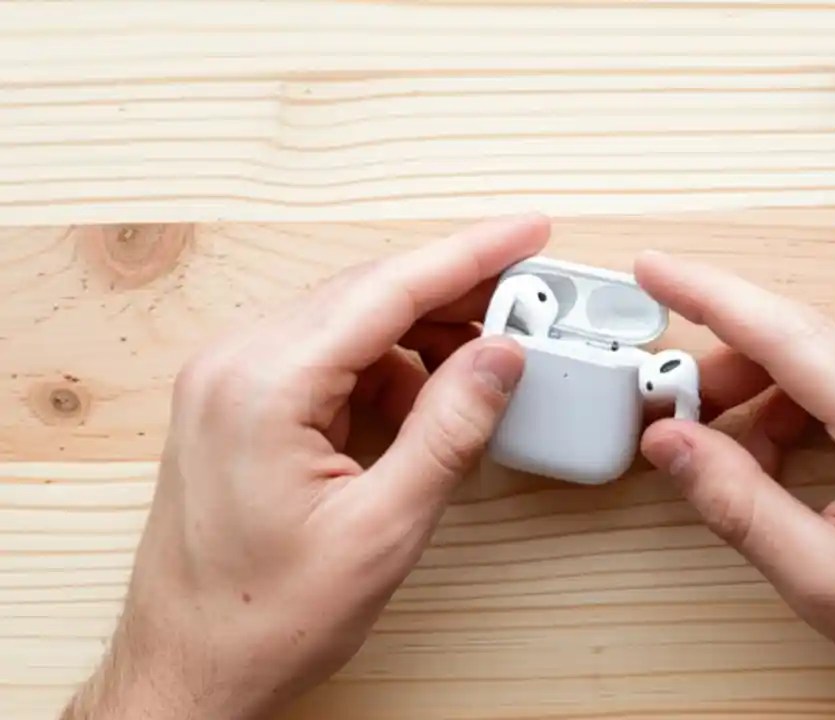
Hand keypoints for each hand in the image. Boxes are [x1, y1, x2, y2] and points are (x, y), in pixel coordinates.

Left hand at [63, 216, 549, 719]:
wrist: (191, 672)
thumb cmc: (265, 618)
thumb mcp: (383, 528)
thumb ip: (450, 429)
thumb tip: (502, 356)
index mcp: (263, 384)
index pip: (387, 288)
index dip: (470, 254)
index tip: (526, 230)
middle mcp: (235, 363)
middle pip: (368, 293)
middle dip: (455, 295)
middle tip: (527, 303)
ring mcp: (230, 381)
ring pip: (351, 322)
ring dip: (422, 337)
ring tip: (484, 370)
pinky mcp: (238, 403)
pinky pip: (328, 358)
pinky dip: (386, 371)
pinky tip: (425, 404)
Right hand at [634, 252, 834, 719]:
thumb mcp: (823, 581)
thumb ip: (737, 502)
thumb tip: (673, 442)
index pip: (790, 335)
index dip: (710, 296)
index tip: (656, 271)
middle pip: (810, 331)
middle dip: (734, 356)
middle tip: (684, 402)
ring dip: (774, 375)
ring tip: (738, 442)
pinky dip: (815, 387)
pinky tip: (789, 437)